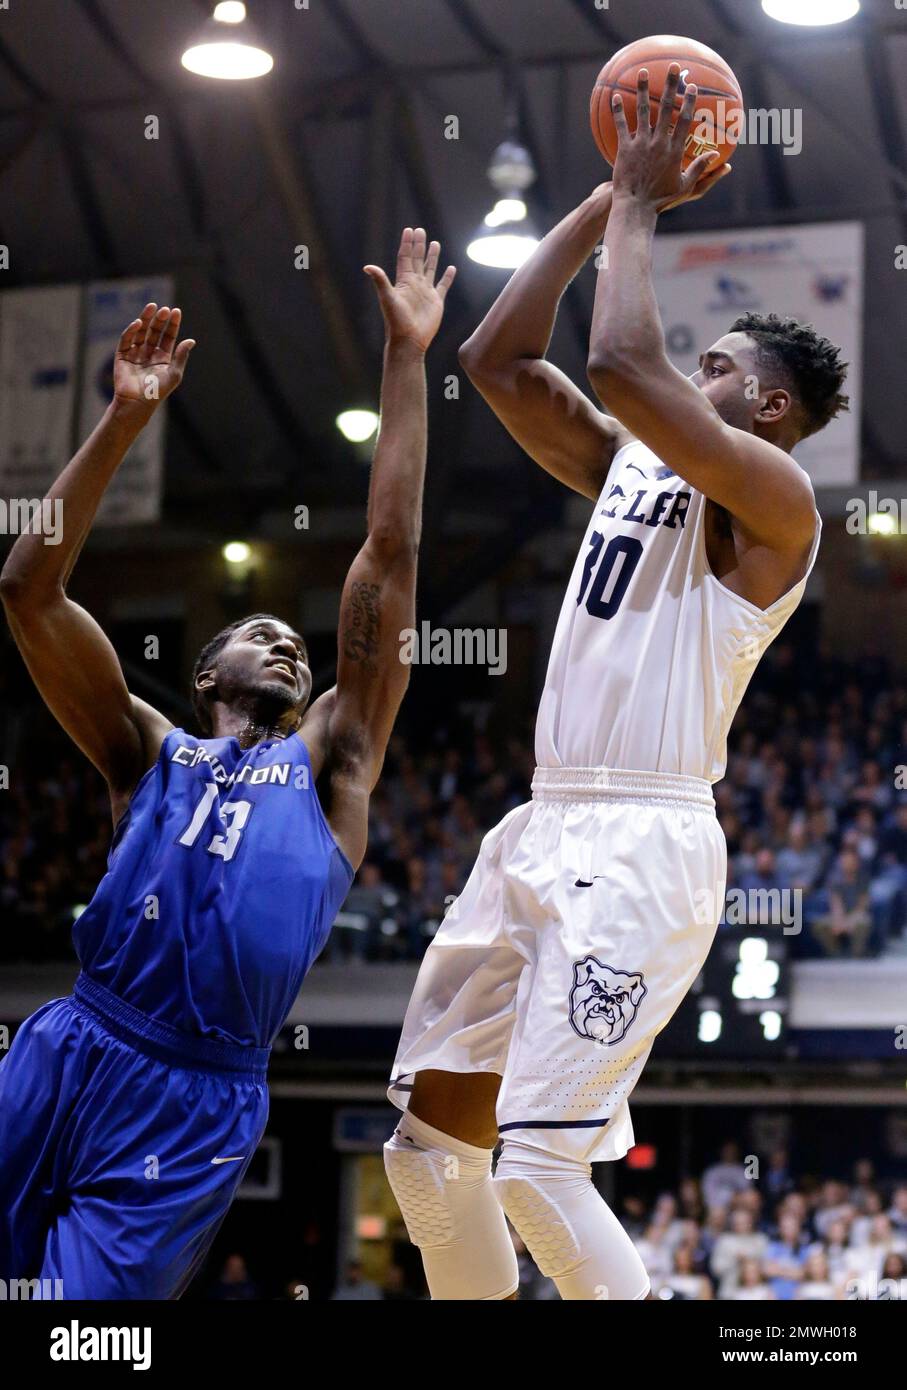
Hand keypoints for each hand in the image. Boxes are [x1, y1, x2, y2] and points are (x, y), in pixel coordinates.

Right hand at [113, 304, 194, 413]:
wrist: (138, 402)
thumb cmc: (158, 391)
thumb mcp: (174, 373)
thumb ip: (181, 356)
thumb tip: (191, 340)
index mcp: (163, 358)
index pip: (168, 337)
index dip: (172, 324)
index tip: (176, 311)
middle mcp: (149, 354)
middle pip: (155, 332)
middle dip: (160, 320)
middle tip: (165, 309)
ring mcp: (135, 353)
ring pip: (141, 332)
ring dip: (146, 319)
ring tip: (152, 307)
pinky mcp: (122, 355)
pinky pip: (127, 339)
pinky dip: (131, 330)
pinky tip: (138, 323)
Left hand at [365, 228, 455, 352]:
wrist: (409, 340)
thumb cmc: (396, 321)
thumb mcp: (387, 298)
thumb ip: (380, 281)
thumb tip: (367, 267)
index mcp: (403, 281)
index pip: (405, 257)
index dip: (407, 243)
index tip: (409, 229)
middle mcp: (414, 284)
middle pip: (417, 259)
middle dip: (418, 245)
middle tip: (420, 230)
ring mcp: (426, 292)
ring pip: (430, 269)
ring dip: (432, 257)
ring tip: (434, 243)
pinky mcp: (436, 301)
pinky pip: (443, 285)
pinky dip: (447, 277)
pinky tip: (451, 268)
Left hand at [610, 65, 728, 210]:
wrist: (636, 208)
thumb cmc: (662, 200)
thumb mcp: (686, 187)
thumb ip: (701, 170)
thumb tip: (719, 157)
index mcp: (675, 150)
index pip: (685, 120)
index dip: (689, 101)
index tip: (691, 86)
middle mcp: (659, 142)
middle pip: (666, 108)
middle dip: (670, 85)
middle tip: (673, 67)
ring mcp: (641, 144)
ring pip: (643, 111)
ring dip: (643, 89)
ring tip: (642, 71)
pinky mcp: (625, 149)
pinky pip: (621, 126)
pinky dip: (618, 110)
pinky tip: (615, 95)